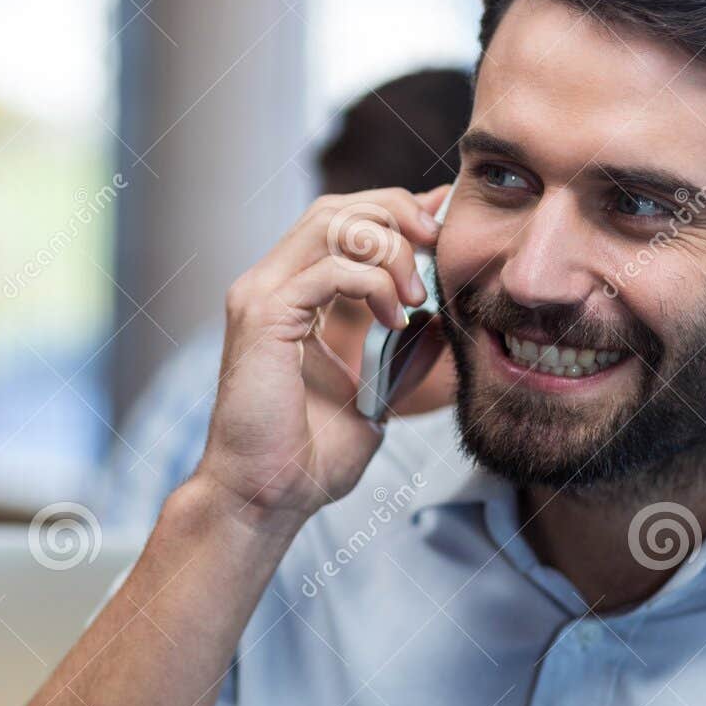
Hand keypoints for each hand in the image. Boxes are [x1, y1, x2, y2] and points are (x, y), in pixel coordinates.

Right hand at [196, 186, 446, 521]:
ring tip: (416, 294)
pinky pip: (329, 268)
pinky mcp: (264, 317)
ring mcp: (262, 296)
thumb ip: (399, 354)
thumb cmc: (308, 458)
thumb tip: (440, 320)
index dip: (395, 213)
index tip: (443, 230)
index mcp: (291, 297)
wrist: (267, 498)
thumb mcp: (373, 396)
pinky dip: (372, 281)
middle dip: (397, 213)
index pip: (342, 223)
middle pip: (337, 208)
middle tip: (439, 246)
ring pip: (333, 223)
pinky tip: (394, 315)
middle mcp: (270, 285)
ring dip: (390, 247)